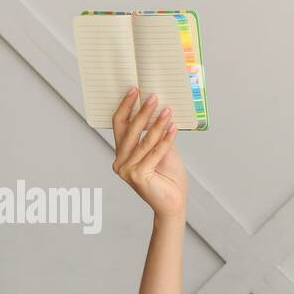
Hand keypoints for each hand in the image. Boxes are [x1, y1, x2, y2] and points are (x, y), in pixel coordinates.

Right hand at [111, 88, 186, 218]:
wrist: (173, 203)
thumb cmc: (168, 177)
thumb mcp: (163, 151)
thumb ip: (157, 135)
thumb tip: (162, 111)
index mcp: (122, 154)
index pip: (120, 126)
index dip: (126, 107)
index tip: (135, 90)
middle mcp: (120, 162)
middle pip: (129, 131)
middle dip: (141, 111)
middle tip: (153, 96)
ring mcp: (127, 170)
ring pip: (143, 141)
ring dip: (157, 124)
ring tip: (168, 110)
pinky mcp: (138, 176)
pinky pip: (155, 152)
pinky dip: (165, 139)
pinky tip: (173, 128)